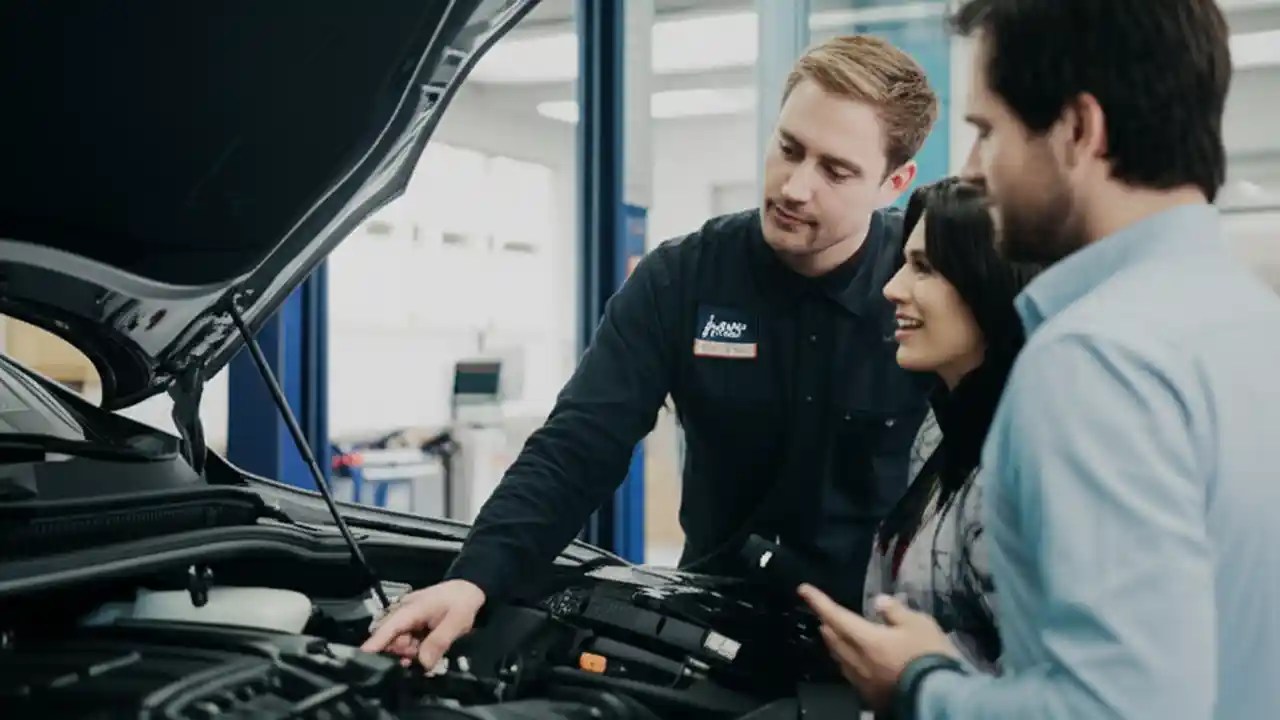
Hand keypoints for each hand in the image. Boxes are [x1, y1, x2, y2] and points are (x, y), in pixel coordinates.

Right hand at [360, 579, 486, 668]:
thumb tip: (424, 663)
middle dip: (400, 652)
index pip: (387, 628)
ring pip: (397, 643)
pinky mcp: (412, 626)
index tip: (362, 658)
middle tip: (420, 655)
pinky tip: (425, 653)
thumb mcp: (456, 622)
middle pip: (389, 639)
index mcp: (411, 609)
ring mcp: (407, 620)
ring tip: (427, 652)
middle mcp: (403, 613)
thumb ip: (439, 642)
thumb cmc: (462, 602)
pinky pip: (405, 642)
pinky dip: (413, 650)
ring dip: (408, 652)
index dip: (375, 644)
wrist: (469, 590)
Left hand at [798, 584, 957, 711]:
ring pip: (841, 659)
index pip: (836, 616)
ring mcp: (863, 682)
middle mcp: (857, 661)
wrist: (940, 699)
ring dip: (835, 644)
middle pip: (834, 640)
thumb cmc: (928, 656)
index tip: (803, 589)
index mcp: (865, 640)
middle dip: (827, 625)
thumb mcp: (919, 624)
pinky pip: (853, 675)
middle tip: (823, 616)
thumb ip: (896, 612)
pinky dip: (849, 662)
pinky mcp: (872, 697)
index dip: (819, 601)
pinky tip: (856, 662)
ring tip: (834, 635)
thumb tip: (878, 602)